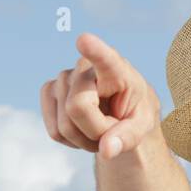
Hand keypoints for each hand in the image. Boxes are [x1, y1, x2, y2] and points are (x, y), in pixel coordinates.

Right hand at [40, 32, 161, 160]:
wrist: (119, 111)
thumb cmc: (134, 114)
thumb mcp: (142, 127)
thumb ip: (128, 138)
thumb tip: (107, 150)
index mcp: (117, 69)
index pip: (105, 59)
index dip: (93, 51)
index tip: (84, 40)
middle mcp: (85, 67)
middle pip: (78, 108)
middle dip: (96, 131)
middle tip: (112, 127)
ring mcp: (63, 78)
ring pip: (65, 125)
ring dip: (84, 138)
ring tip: (99, 127)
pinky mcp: (48, 91)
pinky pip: (55, 132)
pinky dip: (70, 140)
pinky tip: (83, 127)